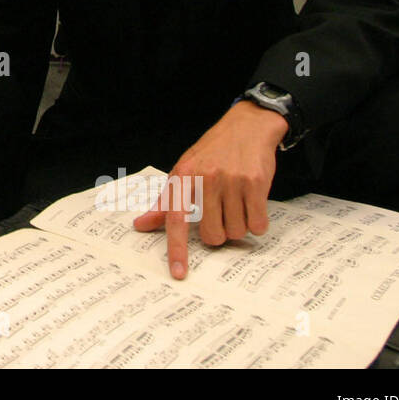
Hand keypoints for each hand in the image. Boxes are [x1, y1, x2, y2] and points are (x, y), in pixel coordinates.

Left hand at [133, 101, 284, 279]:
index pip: (176, 219)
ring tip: (237, 204)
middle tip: (220, 215)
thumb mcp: (184, 170)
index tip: (178, 273)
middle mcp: (205, 178)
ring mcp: (231, 180)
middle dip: (218, 234)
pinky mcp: (256, 183)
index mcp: (183, 177)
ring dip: (238, 226)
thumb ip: (165, 201)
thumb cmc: (212, 152)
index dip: (177, 249)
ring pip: (236, 232)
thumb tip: (141, 225)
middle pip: (211, 235)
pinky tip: (252, 205)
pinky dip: (257, 223)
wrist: (247, 126)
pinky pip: (257, 224)